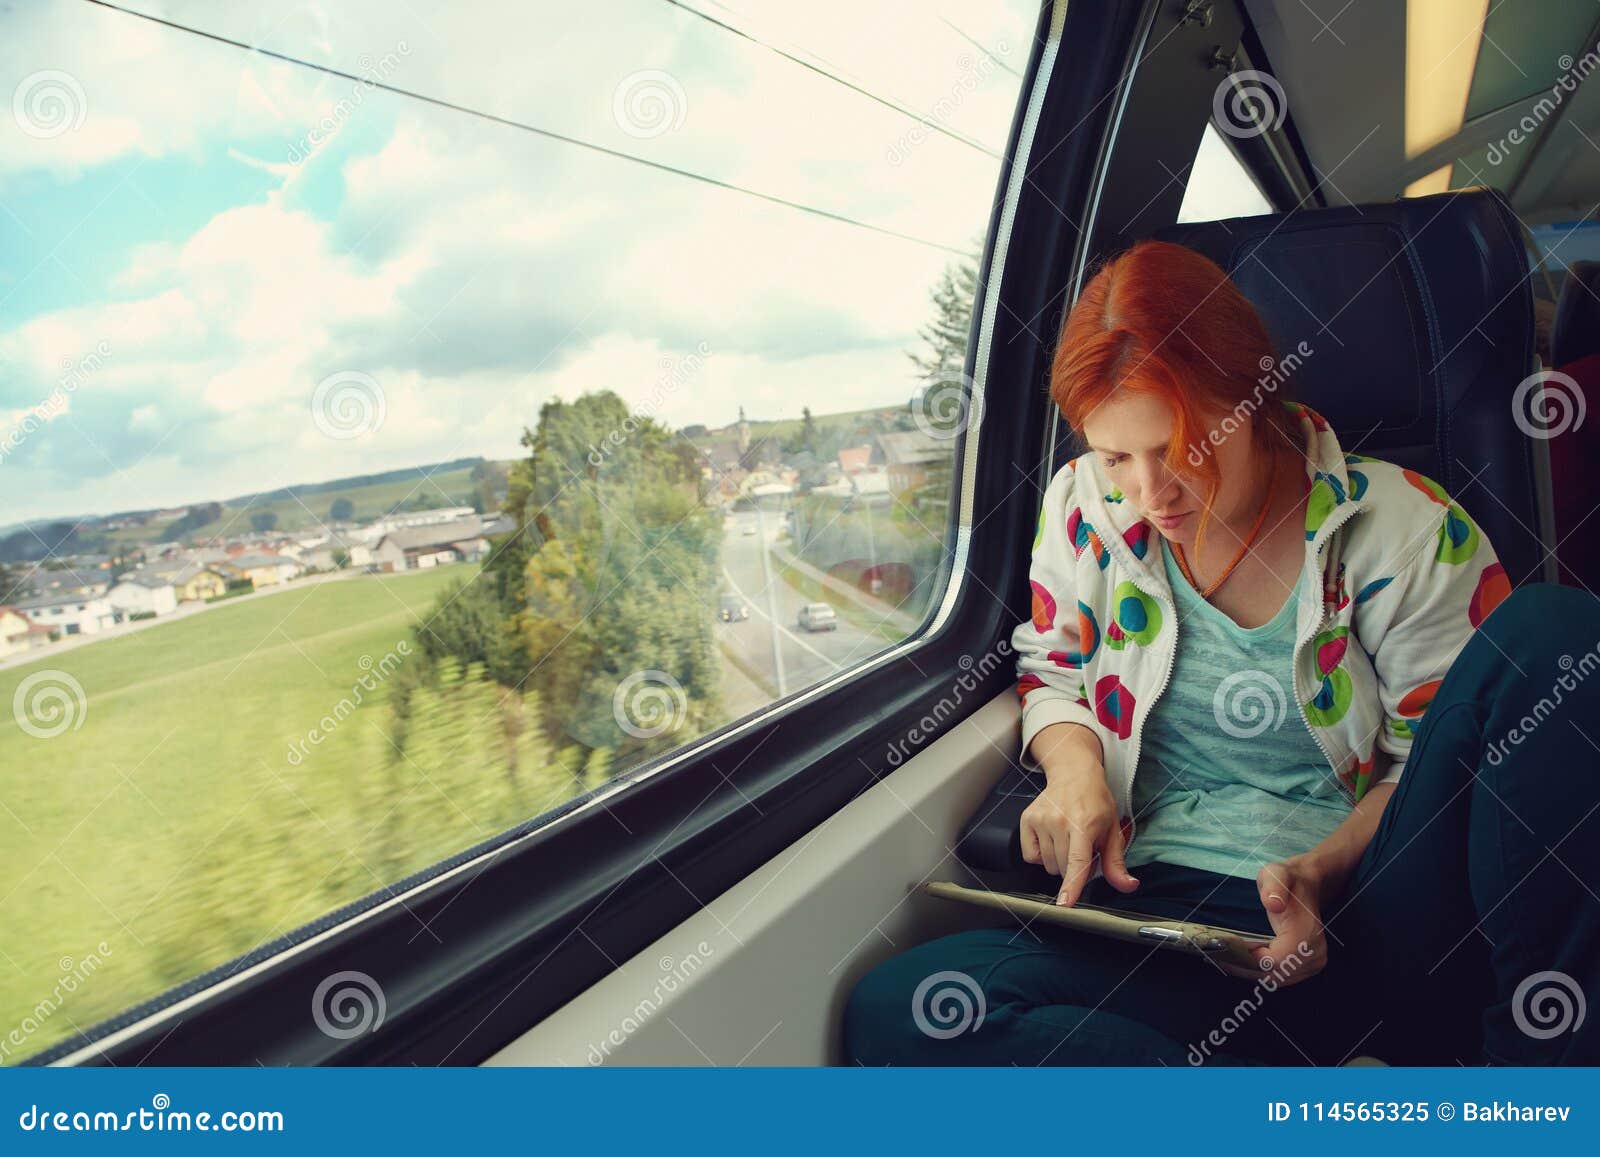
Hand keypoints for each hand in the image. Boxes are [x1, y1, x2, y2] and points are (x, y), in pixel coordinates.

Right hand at [1018, 752, 1139, 907]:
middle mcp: (1059, 822)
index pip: (1077, 862)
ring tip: (1067, 840)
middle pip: (1062, 869)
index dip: (1072, 885)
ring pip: (1047, 865)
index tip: (1064, 903)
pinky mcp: (1027, 820)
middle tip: (1081, 846)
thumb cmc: (1095, 802)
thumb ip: (1116, 863)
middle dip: (1073, 867)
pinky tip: (1051, 840)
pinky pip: (1031, 856)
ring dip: (1058, 861)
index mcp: (1084, 825)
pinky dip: (1042, 855)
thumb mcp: (1113, 830)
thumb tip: (1127, 886)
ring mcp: (1040, 820)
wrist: (1074, 774)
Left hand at [1216, 857, 1327, 984]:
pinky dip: (1257, 973)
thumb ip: (1274, 886)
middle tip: (1216, 954)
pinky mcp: (1305, 969)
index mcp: (1307, 933)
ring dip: (1247, 972)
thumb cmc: (1288, 880)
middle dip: (1243, 967)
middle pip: (1273, 974)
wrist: (1306, 887)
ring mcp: (1312, 964)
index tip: (1229, 946)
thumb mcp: (1278, 874)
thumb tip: (1273, 904)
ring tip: (1223, 958)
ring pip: (1274, 980)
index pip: (1277, 960)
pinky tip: (1238, 962)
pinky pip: (1278, 978)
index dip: (1251, 958)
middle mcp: (1314, 954)